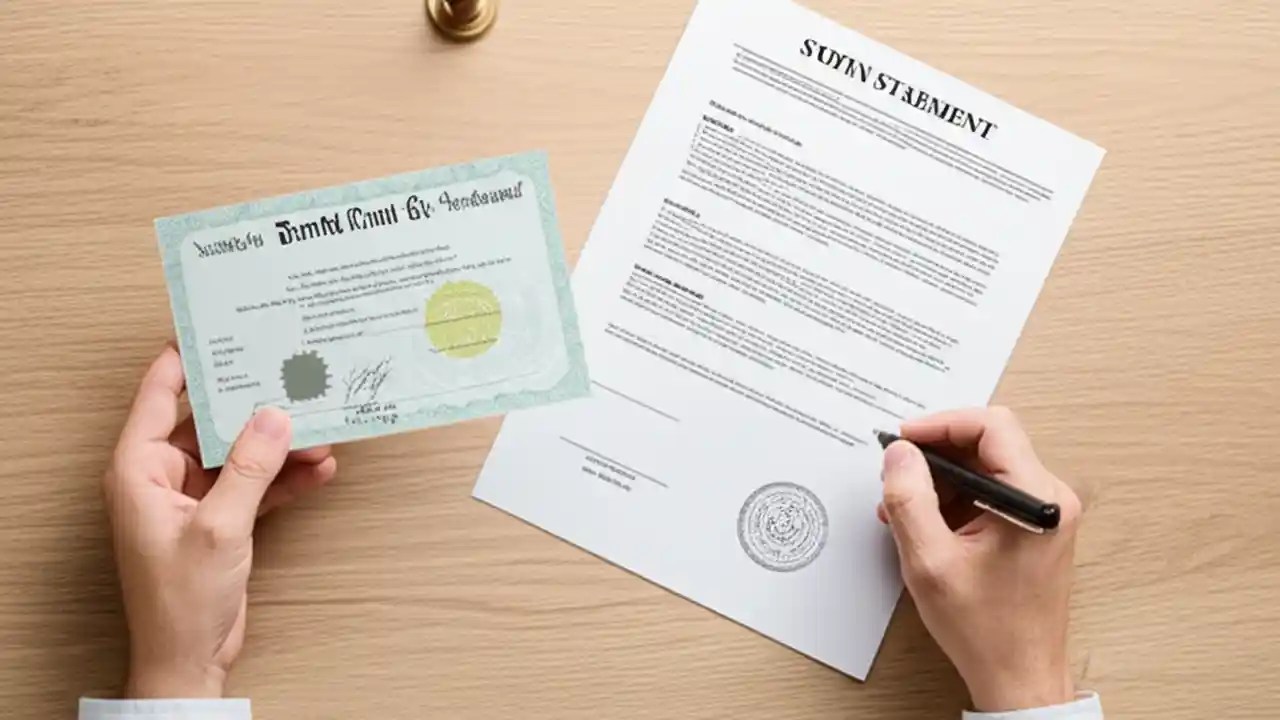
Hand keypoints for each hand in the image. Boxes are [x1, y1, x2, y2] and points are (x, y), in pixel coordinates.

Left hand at [103, 347, 336, 697]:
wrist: (188, 658)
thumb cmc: (180, 601)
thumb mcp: (220, 527)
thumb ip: (250, 467)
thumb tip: (275, 416)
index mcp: (139, 469)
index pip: (158, 394)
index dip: (185, 358)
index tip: (217, 327)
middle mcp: (162, 476)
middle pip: (209, 422)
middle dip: (254, 406)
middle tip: (290, 376)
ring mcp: (193, 498)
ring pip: (240, 453)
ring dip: (280, 446)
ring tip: (321, 433)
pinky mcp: (221, 520)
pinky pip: (256, 484)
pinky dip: (286, 478)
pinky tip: (320, 469)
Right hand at [877, 407, 1081, 711]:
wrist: (1019, 675)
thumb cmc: (988, 630)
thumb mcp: (930, 561)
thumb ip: (910, 499)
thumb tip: (900, 454)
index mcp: (1036, 500)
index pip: (991, 426)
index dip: (940, 424)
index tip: (904, 439)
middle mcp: (1049, 500)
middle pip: (988, 443)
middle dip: (935, 453)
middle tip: (897, 471)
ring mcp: (1044, 513)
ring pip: (985, 467)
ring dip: (940, 479)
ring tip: (904, 507)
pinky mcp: (1032, 527)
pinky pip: (989, 491)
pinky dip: (954, 499)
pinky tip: (926, 523)